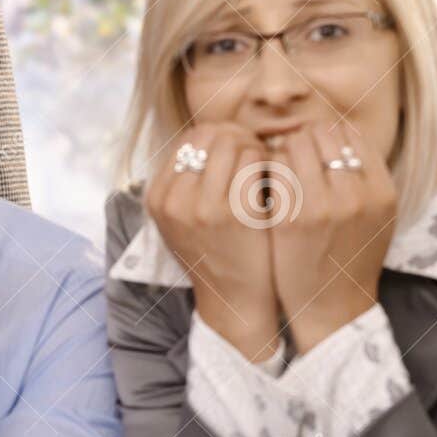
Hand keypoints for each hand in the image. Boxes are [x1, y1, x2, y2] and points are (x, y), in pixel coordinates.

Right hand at [144, 122, 279, 360]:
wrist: (235, 302)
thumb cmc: (216, 255)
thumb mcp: (183, 219)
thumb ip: (187, 181)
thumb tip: (211, 135)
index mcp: (158, 197)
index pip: (187, 140)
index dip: (217, 136)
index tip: (237, 147)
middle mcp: (174, 199)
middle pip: (208, 135)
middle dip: (237, 137)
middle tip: (256, 151)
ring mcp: (203, 206)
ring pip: (232, 143)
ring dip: (255, 147)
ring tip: (268, 163)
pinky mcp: (236, 213)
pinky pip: (255, 161)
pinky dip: (270, 162)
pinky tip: (278, 176)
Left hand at [269, 122, 396, 352]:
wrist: (333, 307)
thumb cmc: (349, 257)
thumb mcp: (374, 215)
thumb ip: (363, 176)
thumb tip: (336, 132)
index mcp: (382, 190)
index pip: (348, 133)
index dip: (324, 134)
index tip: (310, 147)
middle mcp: (358, 194)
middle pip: (321, 132)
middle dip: (300, 139)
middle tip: (287, 155)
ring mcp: (325, 205)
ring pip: (295, 143)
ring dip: (280, 149)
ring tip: (276, 168)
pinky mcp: (293, 217)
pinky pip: (274, 168)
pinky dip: (266, 168)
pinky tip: (264, 184)